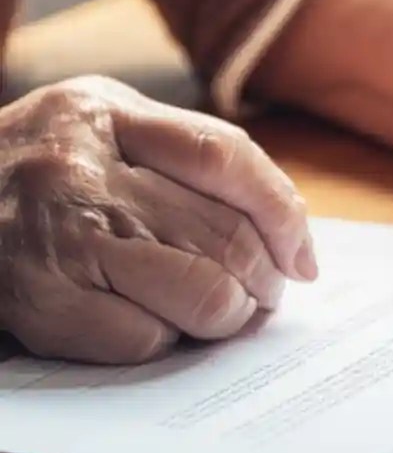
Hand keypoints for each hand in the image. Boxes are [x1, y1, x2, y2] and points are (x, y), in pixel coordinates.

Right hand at [0, 76, 314, 363]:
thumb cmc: (29, 172)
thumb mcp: (97, 126)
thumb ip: (184, 154)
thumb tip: (286, 230)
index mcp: (103, 111)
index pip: (227, 159)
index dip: (283, 214)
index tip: (303, 255)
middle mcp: (78, 168)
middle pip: (225, 236)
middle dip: (264, 278)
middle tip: (267, 294)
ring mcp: (54, 237)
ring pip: (201, 294)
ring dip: (226, 316)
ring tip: (222, 313)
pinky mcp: (37, 302)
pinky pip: (144, 338)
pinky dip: (162, 341)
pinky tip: (149, 324)